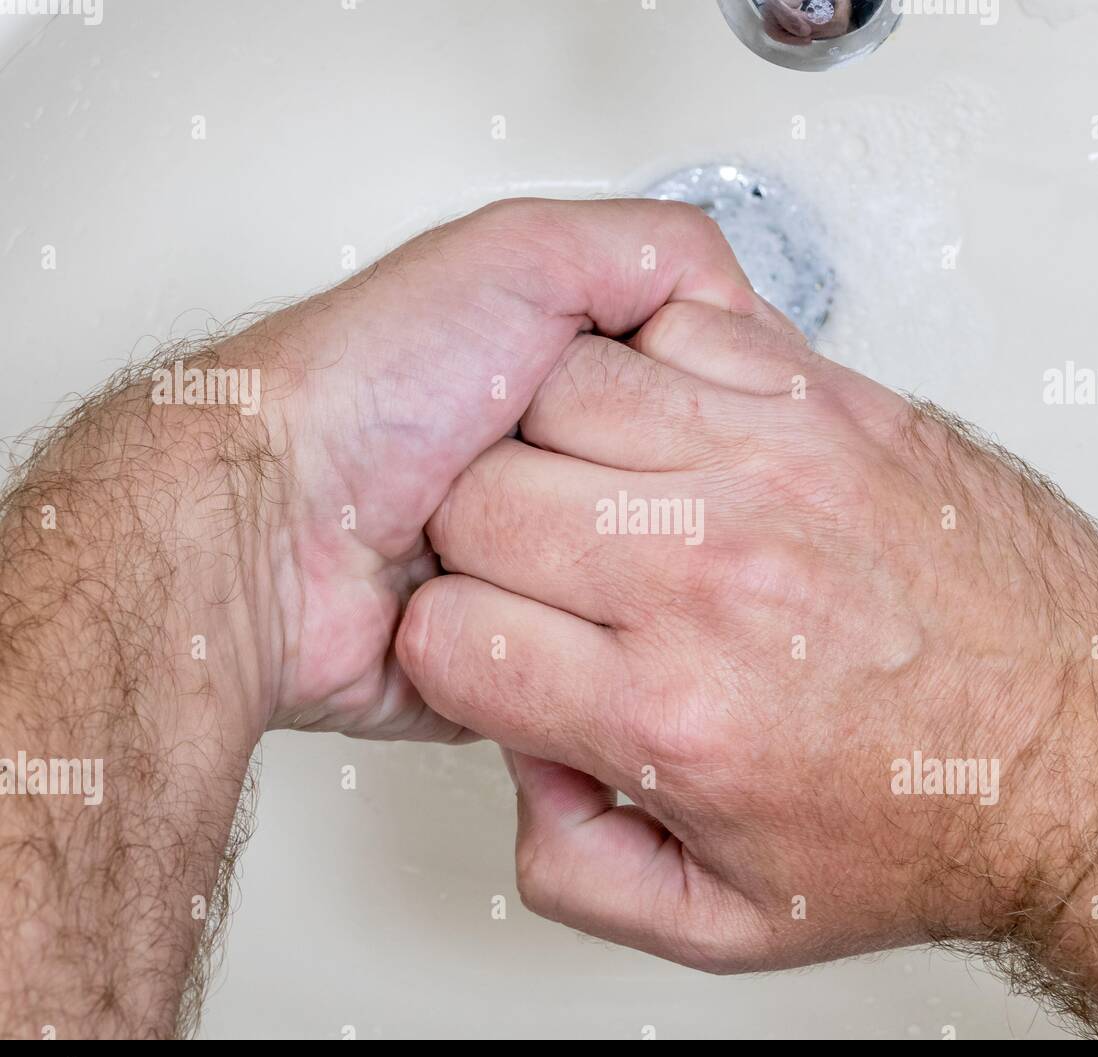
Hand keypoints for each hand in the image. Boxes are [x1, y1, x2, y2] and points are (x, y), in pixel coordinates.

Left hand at [0, 199, 756, 1035]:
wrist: (263, 532)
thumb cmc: (363, 387)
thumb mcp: (523, 257)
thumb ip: (652, 253)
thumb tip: (740, 303)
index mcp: (564, 389)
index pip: (697, 411)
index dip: (703, 422)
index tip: (697, 425)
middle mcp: (551, 481)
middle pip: (680, 507)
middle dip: (642, 500)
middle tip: (559, 488)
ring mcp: (535, 572)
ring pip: (645, 591)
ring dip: (600, 576)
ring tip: (536, 548)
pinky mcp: (518, 660)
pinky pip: (595, 669)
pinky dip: (578, 649)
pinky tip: (542, 617)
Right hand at [398, 299, 1097, 1036]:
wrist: (1087, 757)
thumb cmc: (926, 821)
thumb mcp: (728, 919)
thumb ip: (579, 863)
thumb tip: (525, 757)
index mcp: (672, 713)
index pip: (448, 633)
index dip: (452, 647)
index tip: (501, 651)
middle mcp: (714, 577)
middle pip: (479, 498)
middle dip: (482, 541)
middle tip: (544, 574)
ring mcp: (775, 472)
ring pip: (559, 394)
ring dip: (555, 446)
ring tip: (608, 498)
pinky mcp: (834, 409)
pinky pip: (677, 330)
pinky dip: (653, 369)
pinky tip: (679, 435)